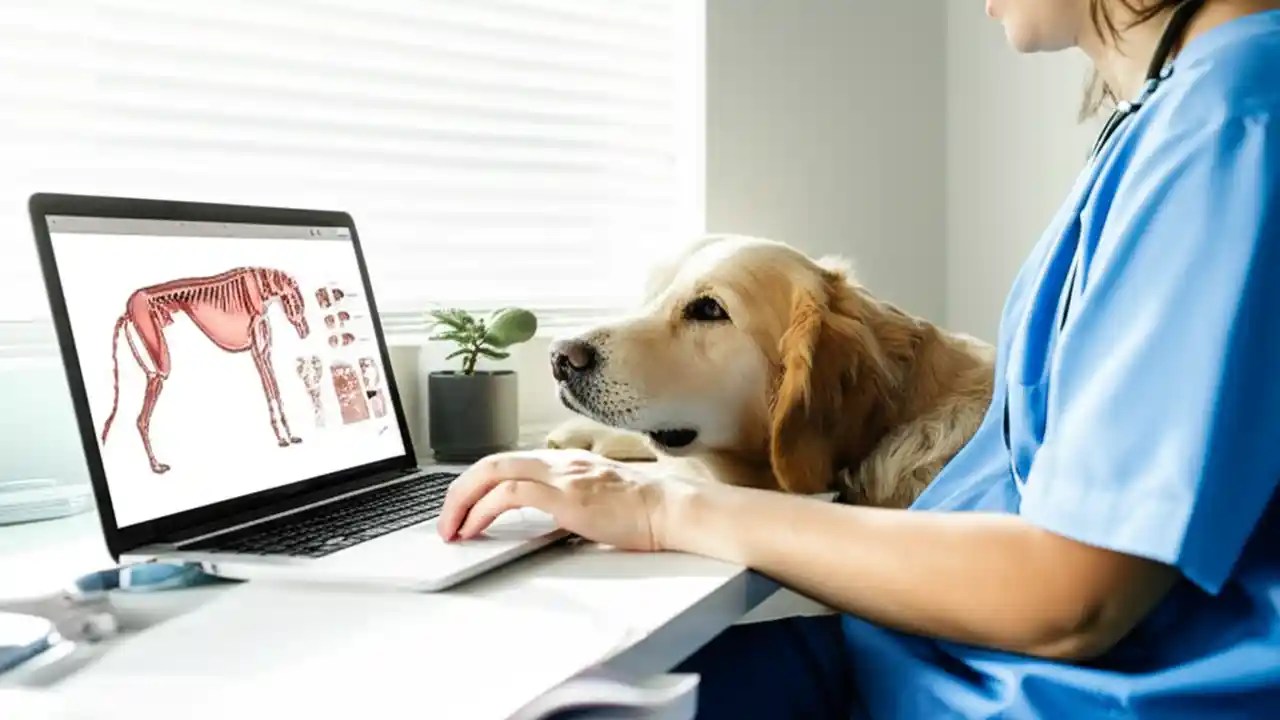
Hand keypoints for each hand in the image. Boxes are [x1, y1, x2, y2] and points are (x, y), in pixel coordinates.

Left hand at [437, 448, 684, 550]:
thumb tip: (539, 518)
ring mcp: (561, 476)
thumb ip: (565, 500)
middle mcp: (558, 462)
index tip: (463, 509)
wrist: (670, 510)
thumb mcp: (594, 498)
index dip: (477, 484)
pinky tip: (476, 527)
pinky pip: (511, 494)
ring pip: (494, 472)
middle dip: (459, 491)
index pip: (507, 462)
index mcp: (564, 461)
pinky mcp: (566, 496)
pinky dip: (484, 510)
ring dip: (463, 502)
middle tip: (446, 520)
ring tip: (453, 530)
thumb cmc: (642, 510)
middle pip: (491, 462)